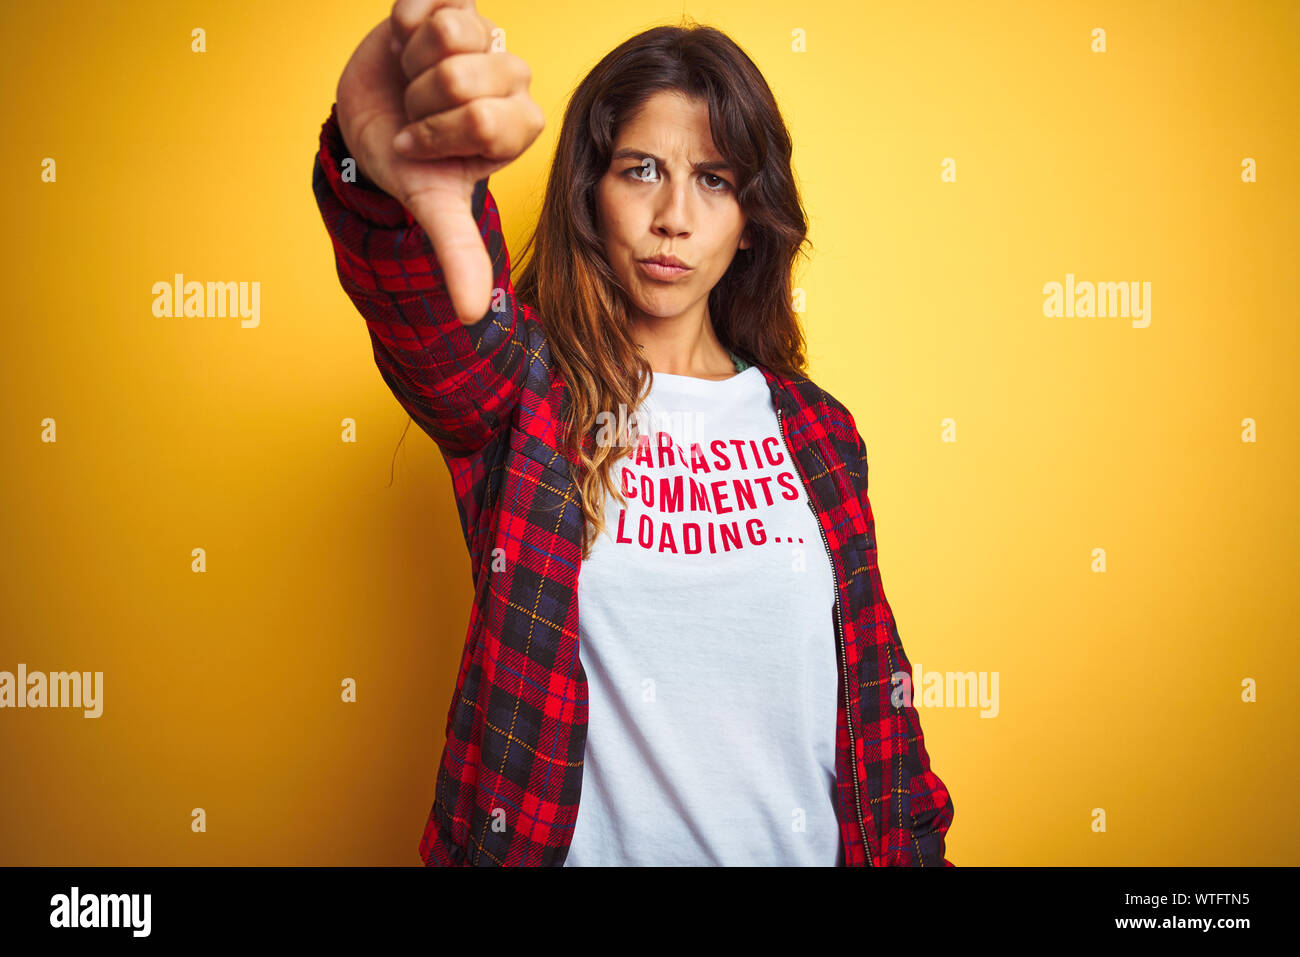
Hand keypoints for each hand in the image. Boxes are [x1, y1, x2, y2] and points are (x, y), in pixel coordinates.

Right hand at [335, 0, 543, 322]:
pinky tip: (408, 45)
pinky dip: (405, 25)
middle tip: (418, 114)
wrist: (371, 119)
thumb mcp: (433, 207)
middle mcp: (513, 79)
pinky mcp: (455, 3)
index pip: (482, 118)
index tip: (423, 146)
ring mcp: (487, 37)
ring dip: (414, 64)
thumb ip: (459, 254)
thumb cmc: (409, 161)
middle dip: (424, 102)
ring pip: (450, 34)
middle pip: (465, 78)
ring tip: (414, 80)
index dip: (438, 134)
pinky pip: (429, 1)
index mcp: (519, 126)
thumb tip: (471, 316)